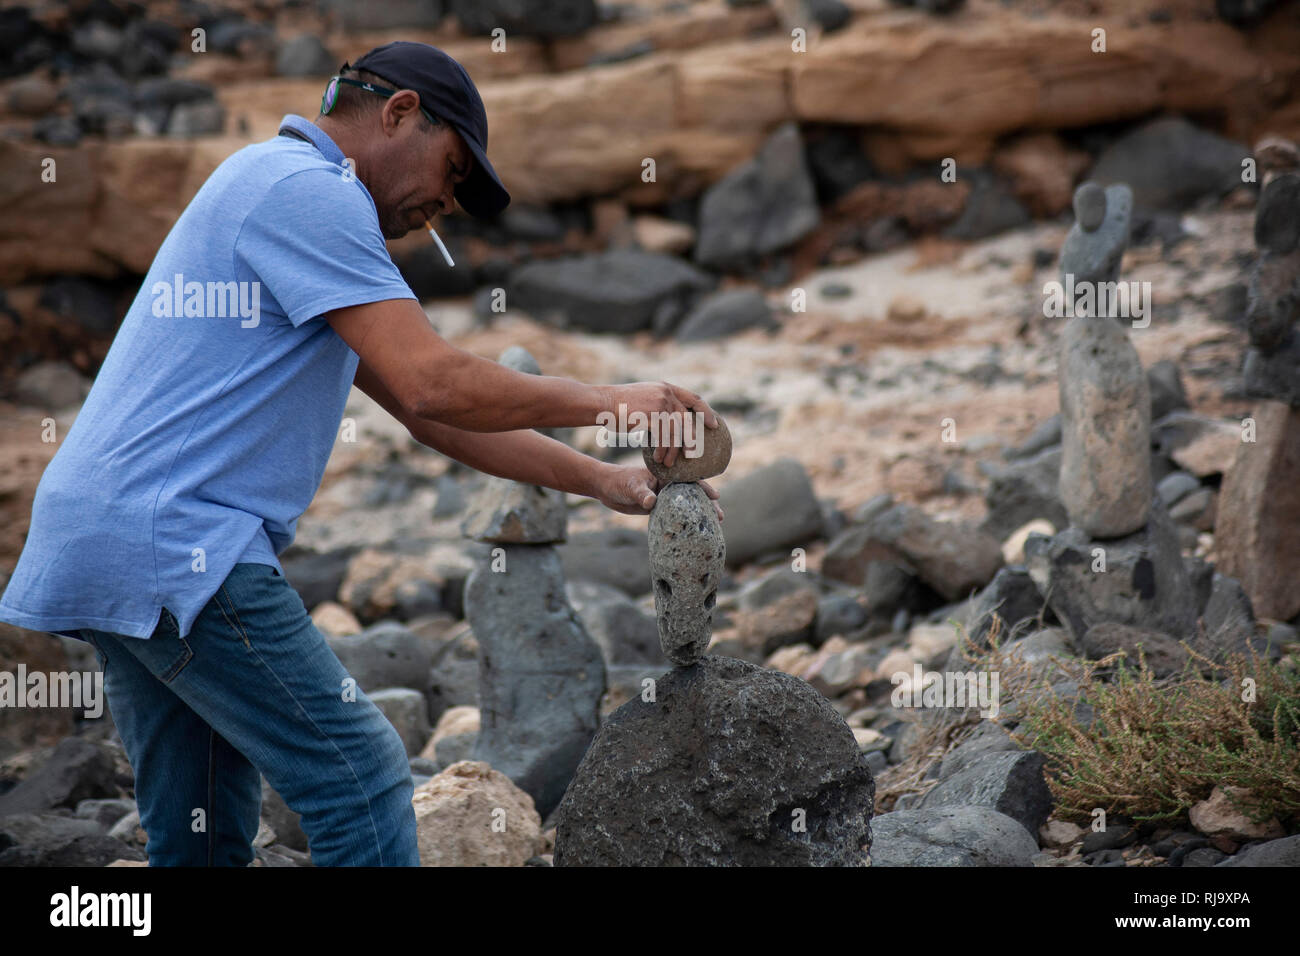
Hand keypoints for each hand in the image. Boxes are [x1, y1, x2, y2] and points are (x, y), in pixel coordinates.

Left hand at [593, 463, 723, 520]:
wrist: (607, 487)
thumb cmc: (619, 482)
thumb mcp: (631, 487)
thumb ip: (642, 494)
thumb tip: (652, 501)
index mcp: (665, 475)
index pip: (689, 480)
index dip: (704, 488)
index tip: (715, 496)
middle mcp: (668, 484)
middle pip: (693, 494)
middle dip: (707, 504)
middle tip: (720, 517)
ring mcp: (665, 496)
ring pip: (686, 505)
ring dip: (699, 515)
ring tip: (714, 526)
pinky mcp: (659, 507)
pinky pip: (675, 514)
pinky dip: (684, 522)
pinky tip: (692, 533)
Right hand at [599, 381, 718, 467]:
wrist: (602, 402)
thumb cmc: (621, 405)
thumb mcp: (645, 396)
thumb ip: (661, 403)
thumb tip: (675, 420)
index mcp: (667, 388)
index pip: (694, 399)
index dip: (706, 413)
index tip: (713, 425)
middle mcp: (666, 393)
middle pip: (687, 420)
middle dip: (692, 439)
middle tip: (693, 454)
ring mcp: (659, 404)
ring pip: (675, 432)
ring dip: (673, 450)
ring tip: (669, 463)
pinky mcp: (650, 416)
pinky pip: (663, 437)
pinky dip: (662, 450)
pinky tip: (658, 459)